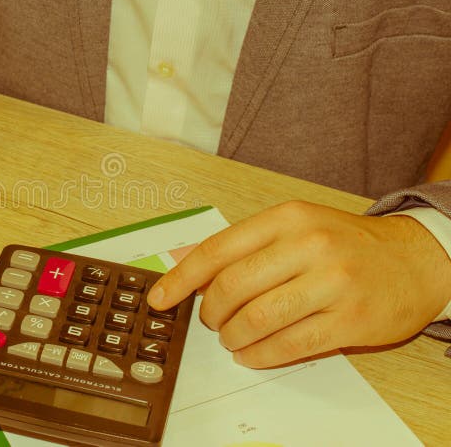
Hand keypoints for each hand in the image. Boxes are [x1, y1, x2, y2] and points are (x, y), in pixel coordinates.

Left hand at [147, 201, 450, 367]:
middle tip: (210, 322)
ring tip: (232, 339)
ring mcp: (332, 283)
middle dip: (210, 314)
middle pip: (231, 287)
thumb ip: (245, 245)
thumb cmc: (344, 244)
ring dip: (233, 337)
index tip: (158, 300)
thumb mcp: (296, 226)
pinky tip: (253, 354)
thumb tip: (187, 267)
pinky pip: (289, 345)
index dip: (180, 279)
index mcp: (286, 218)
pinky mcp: (351, 320)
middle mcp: (308, 245)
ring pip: (257, 319)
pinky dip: (261, 355)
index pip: (217, 250)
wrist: (414, 259)